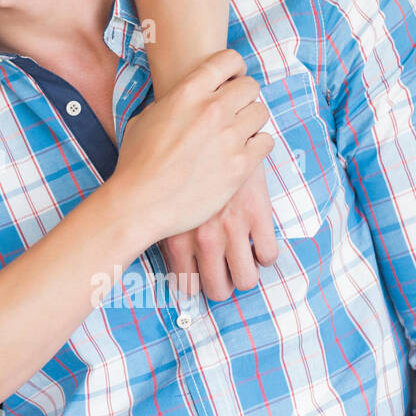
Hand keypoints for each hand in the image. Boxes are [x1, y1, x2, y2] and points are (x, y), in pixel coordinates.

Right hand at [104, 49, 272, 255]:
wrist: (139, 203)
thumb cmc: (136, 163)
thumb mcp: (144, 119)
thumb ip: (170, 103)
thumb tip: (180, 99)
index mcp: (187, 92)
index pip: (228, 60)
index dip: (233, 68)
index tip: (230, 80)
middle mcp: (212, 109)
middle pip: (250, 86)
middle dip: (243, 96)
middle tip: (233, 112)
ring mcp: (229, 137)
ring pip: (261, 112)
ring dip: (251, 121)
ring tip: (236, 134)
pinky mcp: (241, 165)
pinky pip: (266, 142)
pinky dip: (257, 145)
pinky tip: (241, 153)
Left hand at [157, 164, 277, 301]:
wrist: (204, 124)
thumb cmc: (172, 157)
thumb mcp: (156, 197)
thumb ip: (157, 223)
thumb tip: (147, 247)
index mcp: (175, 235)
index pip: (186, 284)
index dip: (194, 288)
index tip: (198, 284)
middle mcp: (203, 236)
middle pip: (219, 290)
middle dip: (222, 288)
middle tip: (224, 278)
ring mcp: (232, 225)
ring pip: (247, 279)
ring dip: (246, 276)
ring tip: (244, 265)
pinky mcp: (257, 211)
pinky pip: (268, 253)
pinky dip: (265, 255)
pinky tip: (259, 245)